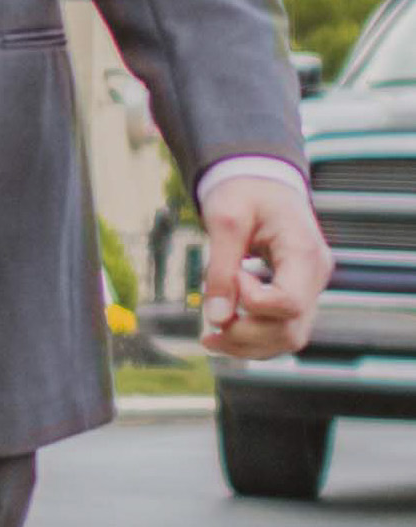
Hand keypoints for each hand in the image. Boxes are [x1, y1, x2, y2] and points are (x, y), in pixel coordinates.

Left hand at [199, 172, 328, 359]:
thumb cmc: (244, 192)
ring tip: (210, 336)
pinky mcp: (297, 296)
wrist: (261, 182)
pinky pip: (281, 333)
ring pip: (288, 340)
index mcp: (305, 251)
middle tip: (211, 318)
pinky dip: (252, 340)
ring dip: (247, 345)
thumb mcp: (225, 219)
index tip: (233, 274)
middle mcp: (315, 276)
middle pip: (290, 331)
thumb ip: (220, 268)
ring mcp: (310, 289)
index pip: (289, 303)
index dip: (252, 301)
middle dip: (245, 334)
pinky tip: (221, 333)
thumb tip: (216, 318)